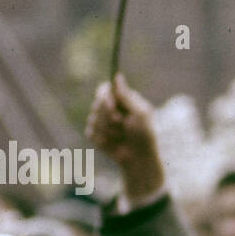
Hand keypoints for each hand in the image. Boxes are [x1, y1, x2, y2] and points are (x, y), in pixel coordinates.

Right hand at [86, 73, 163, 200]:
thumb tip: (117, 76)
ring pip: (92, 118)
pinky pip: (90, 132)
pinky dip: (103, 139)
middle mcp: (109, 108)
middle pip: (97, 103)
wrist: (139, 159)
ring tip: (121, 136)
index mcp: (121, 100)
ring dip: (108, 129)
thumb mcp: (139, 114)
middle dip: (109, 116)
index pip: (104, 89)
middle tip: (122, 124)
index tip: (112, 105)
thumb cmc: (144, 135)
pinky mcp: (95, 135)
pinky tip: (113, 144)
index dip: (105, 97)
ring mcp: (101, 122)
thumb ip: (127, 96)